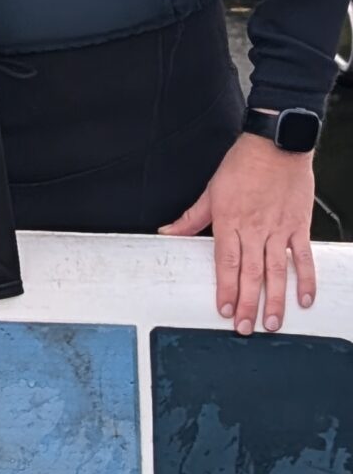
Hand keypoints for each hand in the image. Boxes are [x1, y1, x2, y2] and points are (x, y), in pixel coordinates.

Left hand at [160, 133, 317, 332]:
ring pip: (276, 271)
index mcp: (229, 221)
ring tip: (272, 322)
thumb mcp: (210, 190)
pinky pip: (303, 256)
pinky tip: (304, 298)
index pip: (225, 263)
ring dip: (275, 299)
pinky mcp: (298, 226)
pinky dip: (306, 278)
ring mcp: (278, 229)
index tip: (224, 309)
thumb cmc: (242, 165)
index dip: (225, 289)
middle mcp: (254, 229)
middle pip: (250, 273)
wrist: (275, 146)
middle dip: (247, 303)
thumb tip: (168, 232)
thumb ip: (191, 217)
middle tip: (246, 327)